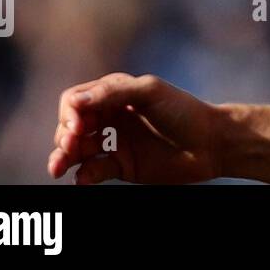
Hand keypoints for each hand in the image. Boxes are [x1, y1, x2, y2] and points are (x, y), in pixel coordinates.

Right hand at [47, 73, 220, 183]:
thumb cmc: (183, 111)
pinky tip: (83, 179)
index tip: (76, 126)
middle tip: (70, 145)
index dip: (69, 113)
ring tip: (58, 167)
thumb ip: (115, 92)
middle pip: (70, 127)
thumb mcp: (151, 91)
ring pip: (76, 151)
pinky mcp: (121, 166)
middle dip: (63, 136)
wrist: (211, 143)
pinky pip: (92, 171)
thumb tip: (76, 101)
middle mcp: (110, 117)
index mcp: (114, 94)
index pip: (76, 101)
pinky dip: (83, 175)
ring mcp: (115, 142)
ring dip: (62, 157)